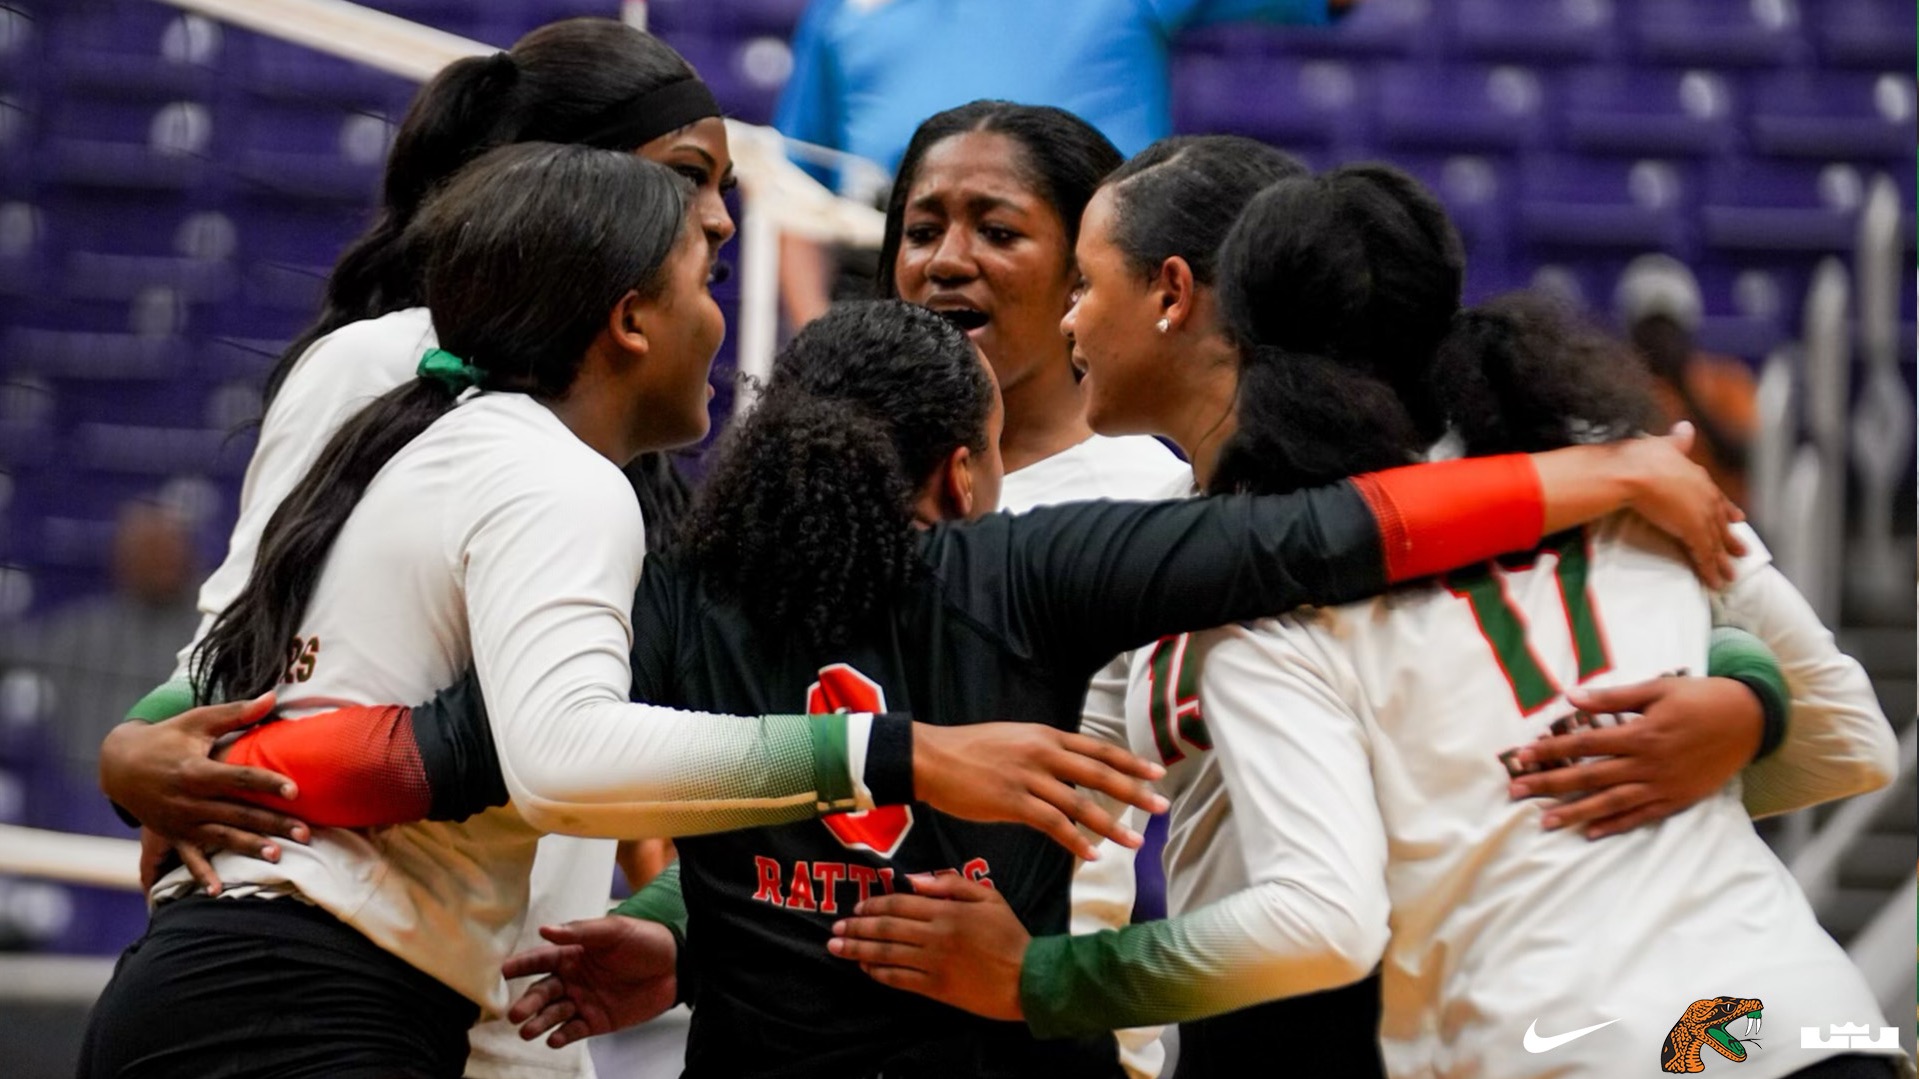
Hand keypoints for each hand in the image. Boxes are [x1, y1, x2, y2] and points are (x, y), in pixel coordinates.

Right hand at [99, 694, 308, 880]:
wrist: (120, 764)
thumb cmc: (167, 738)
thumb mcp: (197, 721)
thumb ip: (236, 713)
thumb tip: (273, 695)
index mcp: (196, 771)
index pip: (238, 779)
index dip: (267, 784)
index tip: (295, 791)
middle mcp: (188, 800)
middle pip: (238, 813)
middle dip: (272, 824)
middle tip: (305, 833)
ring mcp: (179, 821)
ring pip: (221, 837)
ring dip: (249, 848)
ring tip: (278, 856)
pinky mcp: (172, 835)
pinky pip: (188, 858)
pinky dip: (201, 876)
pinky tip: (218, 891)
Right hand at [503, 916, 678, 1048]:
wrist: (676, 967)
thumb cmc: (644, 941)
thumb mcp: (613, 930)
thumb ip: (580, 932)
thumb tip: (545, 930)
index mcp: (573, 954)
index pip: (541, 959)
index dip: (522, 964)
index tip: (503, 971)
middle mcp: (573, 979)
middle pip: (543, 992)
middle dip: (528, 1002)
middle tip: (515, 1013)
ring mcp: (584, 1001)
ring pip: (554, 1014)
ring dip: (540, 1022)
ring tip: (527, 1030)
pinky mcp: (597, 1021)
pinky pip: (575, 1030)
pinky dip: (563, 1036)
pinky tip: (554, 1039)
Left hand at [828, 873, 1026, 1020]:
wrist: (1027, 978)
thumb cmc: (1009, 935)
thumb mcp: (989, 897)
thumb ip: (952, 883)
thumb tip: (916, 879)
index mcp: (947, 911)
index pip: (900, 903)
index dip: (874, 904)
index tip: (856, 907)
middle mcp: (936, 936)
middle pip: (887, 928)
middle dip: (856, 927)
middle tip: (834, 928)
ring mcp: (934, 963)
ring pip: (887, 953)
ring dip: (858, 949)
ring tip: (836, 947)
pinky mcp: (936, 988)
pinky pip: (899, 979)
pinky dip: (879, 972)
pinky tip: (865, 967)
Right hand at [911, 723, 1166, 860]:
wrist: (929, 757)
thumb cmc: (967, 750)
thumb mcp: (1013, 739)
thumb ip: (1042, 752)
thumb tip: (1066, 768)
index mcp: (1045, 736)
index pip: (1098, 749)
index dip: (1129, 762)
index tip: (1156, 772)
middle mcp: (1043, 753)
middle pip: (1099, 774)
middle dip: (1134, 792)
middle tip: (1161, 807)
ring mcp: (1028, 778)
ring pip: (1081, 803)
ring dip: (1111, 825)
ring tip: (1135, 843)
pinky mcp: (1012, 802)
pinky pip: (1053, 824)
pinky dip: (1075, 841)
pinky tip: (1091, 855)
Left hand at [1507, 676, 1763, 838]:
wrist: (1750, 720)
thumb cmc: (1701, 698)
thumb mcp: (1658, 689)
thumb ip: (1614, 697)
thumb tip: (1571, 698)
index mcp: (1640, 733)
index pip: (1584, 743)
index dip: (1551, 749)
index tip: (1523, 756)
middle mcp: (1647, 763)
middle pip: (1589, 776)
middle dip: (1550, 784)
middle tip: (1516, 792)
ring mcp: (1662, 785)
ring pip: (1610, 802)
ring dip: (1575, 812)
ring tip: (1544, 821)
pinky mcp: (1677, 799)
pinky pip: (1641, 816)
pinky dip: (1615, 825)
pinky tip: (1591, 833)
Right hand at [1620, 424, 1745, 588]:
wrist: (1633, 472)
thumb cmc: (1641, 457)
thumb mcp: (1662, 445)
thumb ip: (1676, 440)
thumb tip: (1685, 427)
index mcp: (1697, 476)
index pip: (1715, 496)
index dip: (1726, 509)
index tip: (1736, 517)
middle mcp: (1704, 496)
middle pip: (1721, 523)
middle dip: (1730, 539)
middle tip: (1742, 552)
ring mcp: (1700, 515)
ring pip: (1716, 543)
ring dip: (1723, 561)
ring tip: (1730, 576)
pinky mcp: (1692, 532)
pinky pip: (1704, 556)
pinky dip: (1710, 570)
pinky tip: (1715, 582)